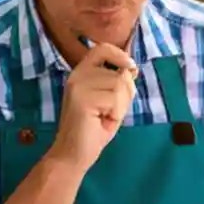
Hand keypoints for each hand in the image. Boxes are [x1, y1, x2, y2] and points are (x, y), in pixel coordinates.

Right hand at [47, 43, 136, 170]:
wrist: (73, 155)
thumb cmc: (93, 130)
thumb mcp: (111, 101)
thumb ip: (119, 83)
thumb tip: (131, 69)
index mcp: (82, 73)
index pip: (102, 48)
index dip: (120, 55)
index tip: (130, 69)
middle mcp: (77, 75)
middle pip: (120, 73)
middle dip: (125, 95)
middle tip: (109, 112)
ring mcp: (78, 86)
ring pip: (120, 85)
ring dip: (120, 106)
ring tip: (104, 118)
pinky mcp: (82, 99)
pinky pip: (115, 99)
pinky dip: (116, 114)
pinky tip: (102, 122)